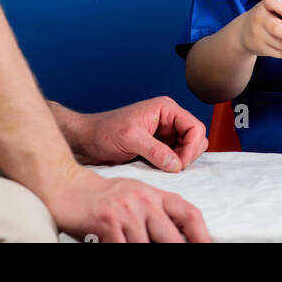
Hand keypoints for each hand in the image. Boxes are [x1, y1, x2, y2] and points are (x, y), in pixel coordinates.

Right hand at [42, 165, 211, 242]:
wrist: (67, 186)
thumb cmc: (103, 195)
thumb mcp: (136, 195)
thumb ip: (157, 213)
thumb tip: (180, 235)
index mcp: (155, 194)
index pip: (188, 213)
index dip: (202, 235)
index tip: (208, 247)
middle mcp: (144, 201)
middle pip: (171, 238)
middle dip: (177, 251)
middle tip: (182, 261)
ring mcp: (126, 211)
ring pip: (146, 247)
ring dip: (144, 251)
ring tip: (138, 247)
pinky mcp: (107, 222)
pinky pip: (122, 248)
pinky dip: (124, 251)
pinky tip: (121, 249)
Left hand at [72, 96, 207, 172]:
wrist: (85, 141)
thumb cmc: (103, 132)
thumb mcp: (130, 138)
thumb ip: (155, 150)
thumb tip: (177, 165)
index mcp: (166, 109)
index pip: (195, 128)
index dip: (192, 147)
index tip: (180, 164)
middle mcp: (169, 120)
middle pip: (196, 140)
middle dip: (187, 156)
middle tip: (171, 169)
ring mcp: (164, 136)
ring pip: (187, 152)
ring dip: (179, 163)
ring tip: (162, 170)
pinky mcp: (158, 150)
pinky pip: (174, 160)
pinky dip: (171, 168)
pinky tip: (158, 172)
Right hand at [239, 0, 281, 58]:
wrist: (243, 33)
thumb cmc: (267, 16)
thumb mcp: (276, 8)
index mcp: (264, 5)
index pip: (271, 1)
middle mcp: (259, 20)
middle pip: (277, 29)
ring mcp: (259, 36)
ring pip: (281, 44)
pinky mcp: (262, 49)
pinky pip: (280, 53)